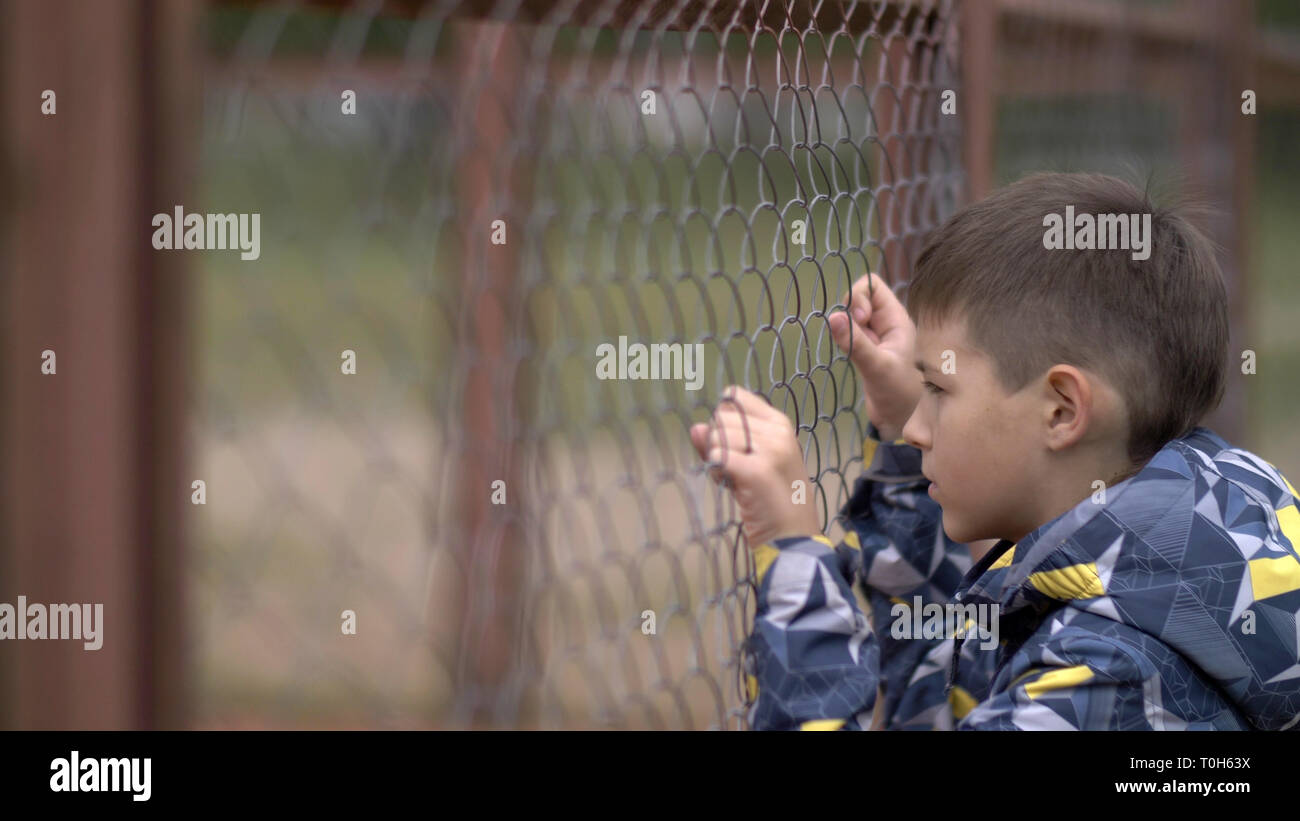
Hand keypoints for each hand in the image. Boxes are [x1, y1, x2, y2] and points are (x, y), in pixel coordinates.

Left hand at [689, 386, 821, 547]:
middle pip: (720, 417)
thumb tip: (695, 427)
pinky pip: (716, 456)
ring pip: (716, 437)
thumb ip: (722, 441)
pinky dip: (716, 472)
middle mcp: (777, 431)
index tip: (736, 445)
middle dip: (718, 442)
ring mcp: (770, 449)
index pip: (733, 396)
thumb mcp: (752, 462)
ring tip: (736, 480)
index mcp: (779, 423)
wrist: (793, 537)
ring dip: (716, 460)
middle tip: (737, 469)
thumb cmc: (772, 500)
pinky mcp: (757, 470)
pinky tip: (731, 486)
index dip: (723, 420)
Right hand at [826, 272, 922, 441]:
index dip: (858, 294)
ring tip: (851, 346)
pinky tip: (847, 351)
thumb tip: (832, 317)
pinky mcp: (865, 347)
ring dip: (845, 324)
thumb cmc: (898, 393)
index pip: (872, 284)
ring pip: (850, 313)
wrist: (901, 419)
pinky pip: (849, 330)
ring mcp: (874, 334)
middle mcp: (885, 322)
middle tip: (852, 334)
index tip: (858, 317)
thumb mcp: (877, 367)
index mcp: (896, 318)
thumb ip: (856, 343)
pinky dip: (843, 335)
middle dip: (848, 309)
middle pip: (858, 295)